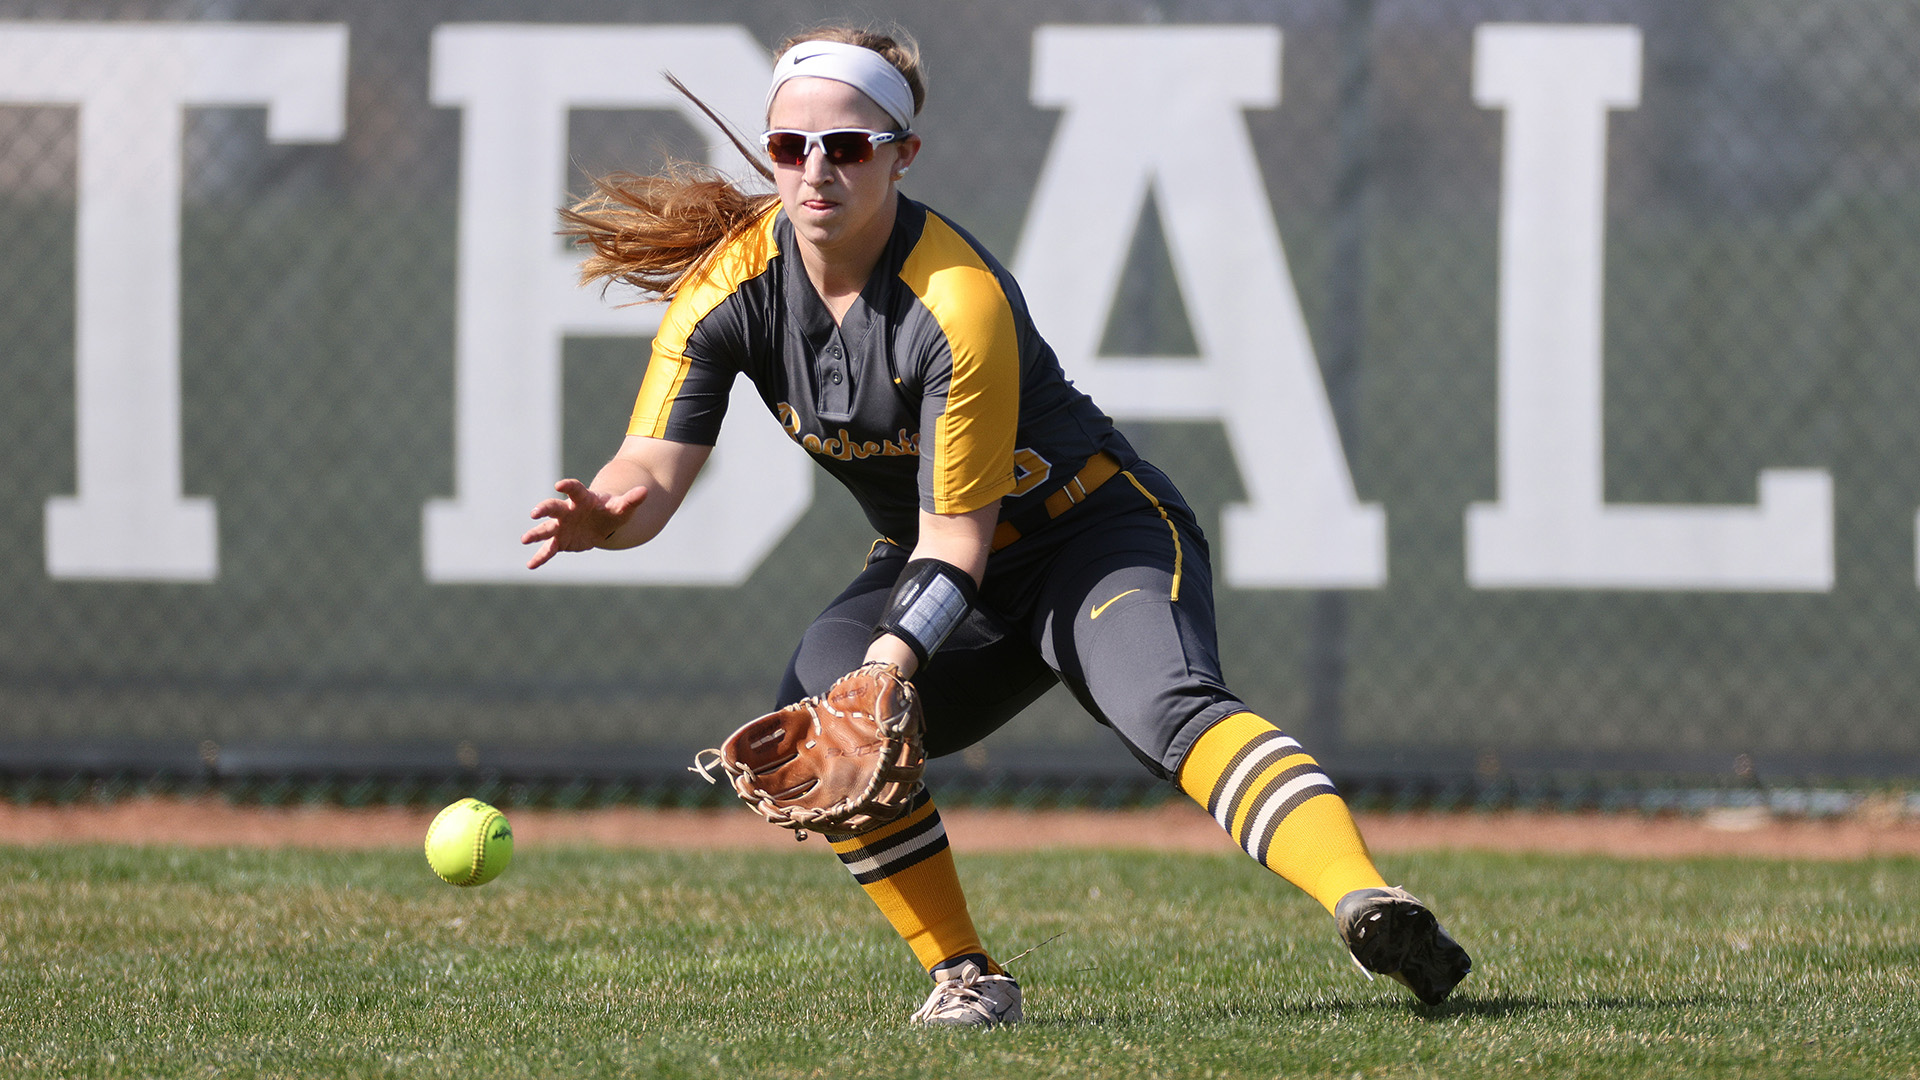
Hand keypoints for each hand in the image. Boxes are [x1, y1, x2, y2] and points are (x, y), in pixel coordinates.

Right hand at [522, 479, 646, 569]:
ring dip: (536, 533)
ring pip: (547, 529)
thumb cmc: (611, 510)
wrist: (603, 522)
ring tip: (525, 539)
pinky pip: (549, 549)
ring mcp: (562, 526)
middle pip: (554, 508)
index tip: (560, 485)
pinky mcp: (560, 540)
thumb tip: (645, 492)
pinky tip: (530, 566)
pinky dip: (540, 557)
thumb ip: (631, 500)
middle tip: (535, 513)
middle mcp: (568, 511)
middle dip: (544, 509)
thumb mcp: (623, 507)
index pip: (574, 490)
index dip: (568, 486)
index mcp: (583, 499)